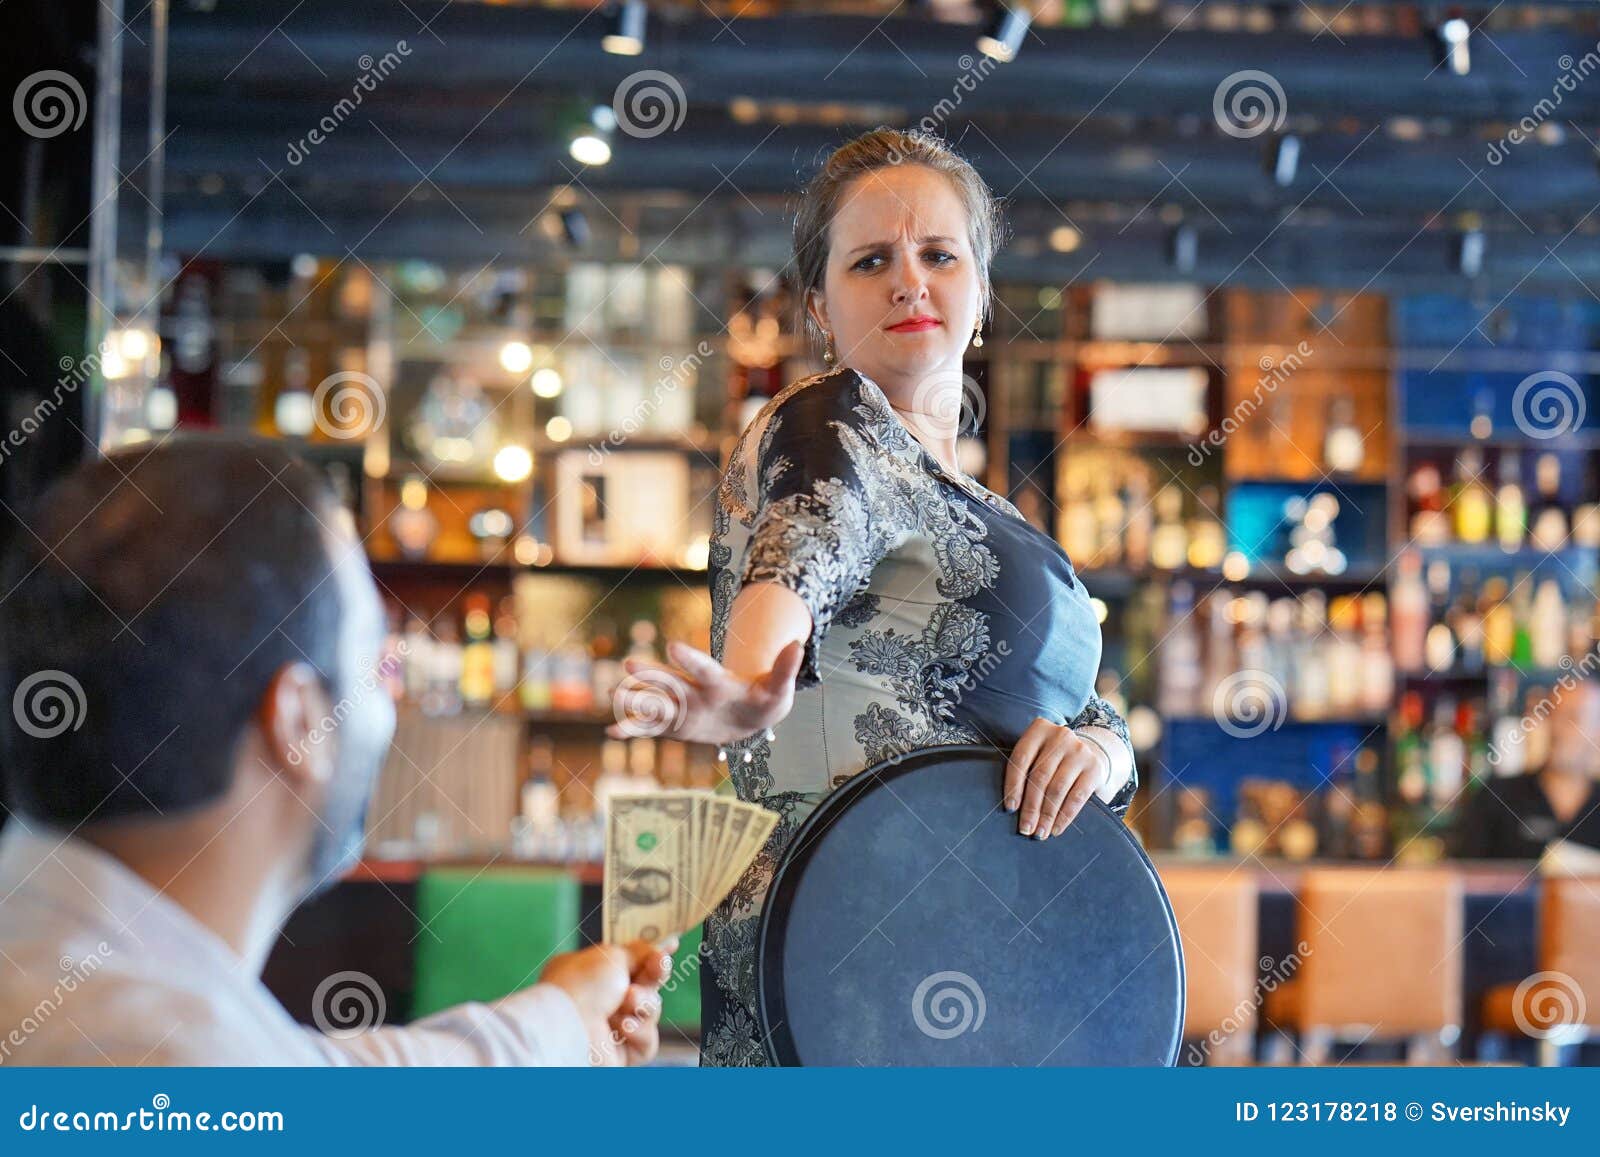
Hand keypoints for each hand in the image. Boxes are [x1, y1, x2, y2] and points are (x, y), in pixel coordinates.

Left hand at [539, 935, 678, 1066]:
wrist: (570, 1025)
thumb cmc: (583, 986)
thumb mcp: (612, 955)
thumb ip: (638, 952)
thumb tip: (657, 950)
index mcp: (591, 974)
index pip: (627, 964)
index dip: (649, 957)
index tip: (667, 949)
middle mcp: (601, 1001)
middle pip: (644, 985)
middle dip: (654, 975)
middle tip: (660, 966)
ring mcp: (611, 1028)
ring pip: (650, 1011)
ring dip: (643, 1003)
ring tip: (627, 1002)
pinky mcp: (622, 1053)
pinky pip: (647, 1040)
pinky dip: (639, 1032)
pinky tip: (624, 1028)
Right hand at [606, 639, 803, 745]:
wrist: (751, 714)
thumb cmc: (765, 698)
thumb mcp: (779, 688)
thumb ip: (784, 668)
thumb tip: (797, 645)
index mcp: (718, 681)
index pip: (703, 668)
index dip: (690, 659)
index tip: (674, 646)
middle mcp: (694, 691)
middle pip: (671, 681)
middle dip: (651, 675)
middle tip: (628, 664)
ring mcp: (682, 707)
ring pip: (655, 702)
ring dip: (635, 699)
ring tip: (612, 694)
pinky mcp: (675, 725)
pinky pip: (651, 727)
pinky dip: (633, 730)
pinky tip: (612, 732)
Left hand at [1002, 719, 1110, 840]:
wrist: (1091, 753)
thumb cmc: (1054, 759)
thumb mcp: (1039, 753)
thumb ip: (1026, 769)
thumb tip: (1011, 806)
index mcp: (1039, 729)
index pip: (1021, 759)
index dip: (1013, 785)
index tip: (1010, 808)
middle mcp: (1060, 736)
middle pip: (1039, 776)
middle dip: (1031, 807)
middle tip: (1025, 828)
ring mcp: (1079, 751)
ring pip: (1057, 788)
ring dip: (1046, 815)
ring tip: (1039, 833)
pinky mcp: (1094, 767)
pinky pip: (1076, 797)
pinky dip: (1065, 816)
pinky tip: (1056, 829)